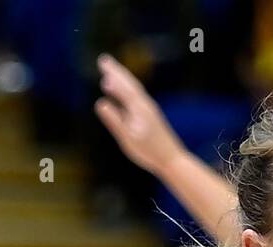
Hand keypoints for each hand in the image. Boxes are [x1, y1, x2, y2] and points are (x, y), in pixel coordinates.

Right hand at [94, 53, 185, 175]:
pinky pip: (136, 98)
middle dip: (116, 71)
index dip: (113, 75)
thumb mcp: (127, 138)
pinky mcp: (151, 117)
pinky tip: (119, 95)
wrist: (172, 160)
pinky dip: (126, 92)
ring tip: (109, 74)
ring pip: (133, 90)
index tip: (102, 63)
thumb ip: (114, 120)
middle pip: (129, 83)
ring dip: (121, 80)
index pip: (123, 86)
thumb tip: (100, 102)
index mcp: (139, 108)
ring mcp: (149, 110)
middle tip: (103, 60)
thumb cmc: (149, 151)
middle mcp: (145, 105)